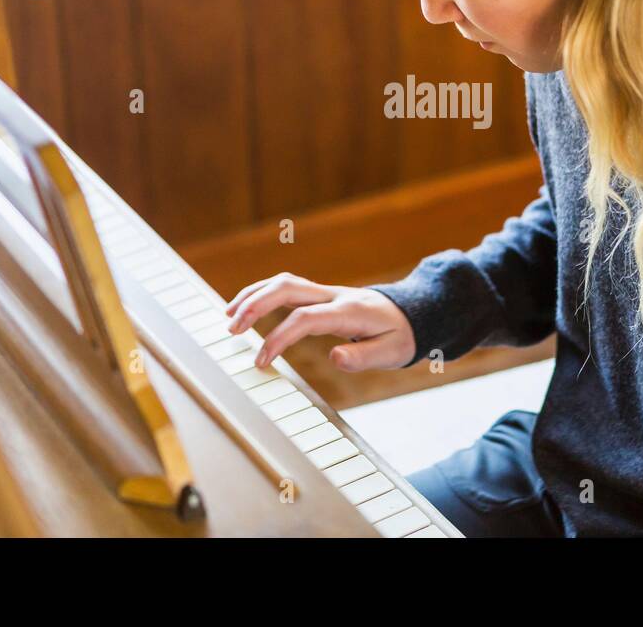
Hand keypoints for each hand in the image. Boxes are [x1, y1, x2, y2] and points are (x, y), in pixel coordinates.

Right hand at [223, 272, 416, 371]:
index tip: (261, 360)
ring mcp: (326, 292)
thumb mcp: (392, 352)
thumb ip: (363, 356)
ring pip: (283, 282)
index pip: (305, 318)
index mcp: (348, 312)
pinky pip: (287, 286)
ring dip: (254, 295)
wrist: (413, 312)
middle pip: (287, 288)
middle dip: (255, 305)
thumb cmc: (401, 335)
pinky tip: (246, 307)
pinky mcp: (321, 294)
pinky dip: (262, 293)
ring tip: (229, 316)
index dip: (279, 337)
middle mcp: (334, 296)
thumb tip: (334, 357)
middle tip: (232, 330)